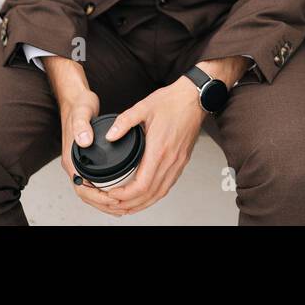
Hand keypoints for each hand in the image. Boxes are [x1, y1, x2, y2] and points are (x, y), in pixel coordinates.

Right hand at [56, 85, 125, 217]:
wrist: (75, 99)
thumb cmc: (78, 106)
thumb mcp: (81, 113)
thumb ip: (82, 126)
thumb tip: (85, 140)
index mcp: (71, 158)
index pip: (81, 187)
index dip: (97, 197)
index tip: (113, 199)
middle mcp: (75, 164)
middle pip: (86, 194)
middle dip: (104, 204)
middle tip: (123, 207)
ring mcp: (81, 163)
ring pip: (91, 191)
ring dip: (105, 202)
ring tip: (123, 206)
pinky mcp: (88, 160)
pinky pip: (96, 182)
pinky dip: (106, 191)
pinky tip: (118, 193)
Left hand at [99, 78, 206, 215]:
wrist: (194, 98)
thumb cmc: (172, 102)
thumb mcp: (143, 107)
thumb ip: (124, 122)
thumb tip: (110, 136)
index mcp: (159, 149)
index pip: (142, 184)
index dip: (125, 195)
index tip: (112, 193)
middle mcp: (170, 160)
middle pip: (150, 195)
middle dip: (130, 204)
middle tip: (114, 204)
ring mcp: (178, 162)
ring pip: (160, 193)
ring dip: (142, 203)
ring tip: (126, 206)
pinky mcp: (182, 161)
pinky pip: (168, 185)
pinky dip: (154, 195)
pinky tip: (146, 195)